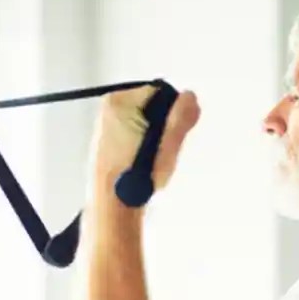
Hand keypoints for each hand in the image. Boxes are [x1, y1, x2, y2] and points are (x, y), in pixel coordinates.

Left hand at [90, 85, 200, 200]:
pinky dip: (144, 151)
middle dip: (164, 130)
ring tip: (149, 162)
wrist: (113, 205)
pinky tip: (142, 166)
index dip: (173, 117)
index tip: (167, 137)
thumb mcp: (168, 143)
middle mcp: (109, 111)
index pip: (163, 94)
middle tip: (158, 153)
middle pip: (155, 109)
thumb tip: (190, 97)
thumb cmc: (133, 177)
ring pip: (149, 126)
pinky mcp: (110, 143)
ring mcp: (108, 127)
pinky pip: (138, 139)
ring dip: (155, 142)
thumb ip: (181, 116)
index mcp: (119, 102)